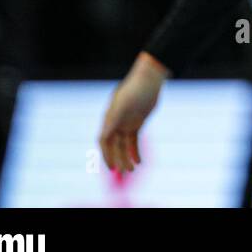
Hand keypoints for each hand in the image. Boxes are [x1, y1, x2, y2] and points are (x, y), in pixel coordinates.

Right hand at [99, 52, 166, 173]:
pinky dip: (135, 151)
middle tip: (125, 172)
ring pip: (124, 145)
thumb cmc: (134, 90)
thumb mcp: (122, 106)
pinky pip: (134, 141)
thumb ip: (112, 121)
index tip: (112, 167)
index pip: (104, 141)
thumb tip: (102, 137)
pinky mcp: (137, 123)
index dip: (106, 155)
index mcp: (109, 119)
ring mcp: (126, 123)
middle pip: (114, 146)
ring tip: (132, 169)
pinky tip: (139, 161)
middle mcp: (116, 122)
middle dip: (118, 159)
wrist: (149, 80)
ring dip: (127, 157)